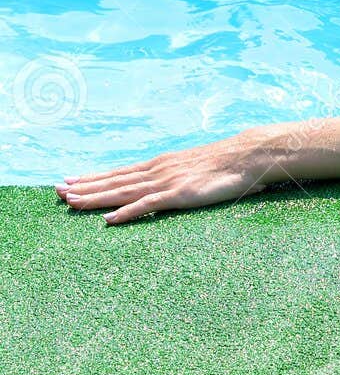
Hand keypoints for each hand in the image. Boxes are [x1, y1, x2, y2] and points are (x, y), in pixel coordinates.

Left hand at [57, 127, 282, 224]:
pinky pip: (148, 205)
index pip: (120, 172)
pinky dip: (127, 213)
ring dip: (95, 197)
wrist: (248, 154)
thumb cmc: (227, 162)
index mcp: (161, 165)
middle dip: (84, 187)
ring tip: (70, 202)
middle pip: (114, 181)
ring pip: (123, 192)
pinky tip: (110, 220)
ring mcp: (167, 182)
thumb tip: (173, 184)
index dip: (93, 177)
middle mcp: (158, 170)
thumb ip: (181, 175)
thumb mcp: (196, 166)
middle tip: (56, 191)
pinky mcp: (180, 194)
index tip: (70, 181)